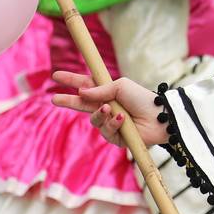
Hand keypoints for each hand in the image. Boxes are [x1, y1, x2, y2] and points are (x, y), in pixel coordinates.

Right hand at [50, 71, 166, 146]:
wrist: (159, 117)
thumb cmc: (142, 98)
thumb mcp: (121, 86)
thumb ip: (100, 89)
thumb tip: (80, 92)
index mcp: (107, 92)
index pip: (85, 85)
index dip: (71, 81)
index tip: (55, 76)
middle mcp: (107, 106)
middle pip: (81, 104)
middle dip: (68, 101)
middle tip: (54, 99)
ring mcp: (110, 122)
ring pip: (94, 120)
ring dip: (100, 114)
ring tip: (110, 108)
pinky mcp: (115, 137)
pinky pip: (106, 131)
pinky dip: (113, 124)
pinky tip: (123, 119)